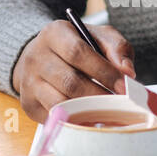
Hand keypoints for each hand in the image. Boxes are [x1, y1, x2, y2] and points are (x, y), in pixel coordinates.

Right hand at [11, 21, 135, 122]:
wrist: (40, 57)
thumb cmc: (75, 47)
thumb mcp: (98, 37)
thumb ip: (117, 48)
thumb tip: (127, 72)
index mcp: (54, 34)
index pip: (78, 53)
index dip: (104, 71)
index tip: (125, 86)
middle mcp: (36, 57)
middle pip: (70, 82)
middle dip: (99, 96)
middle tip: (121, 104)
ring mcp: (29, 83)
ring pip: (60, 103)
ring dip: (88, 111)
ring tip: (108, 112)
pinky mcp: (29, 104)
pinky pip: (54, 118)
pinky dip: (75, 121)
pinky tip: (91, 119)